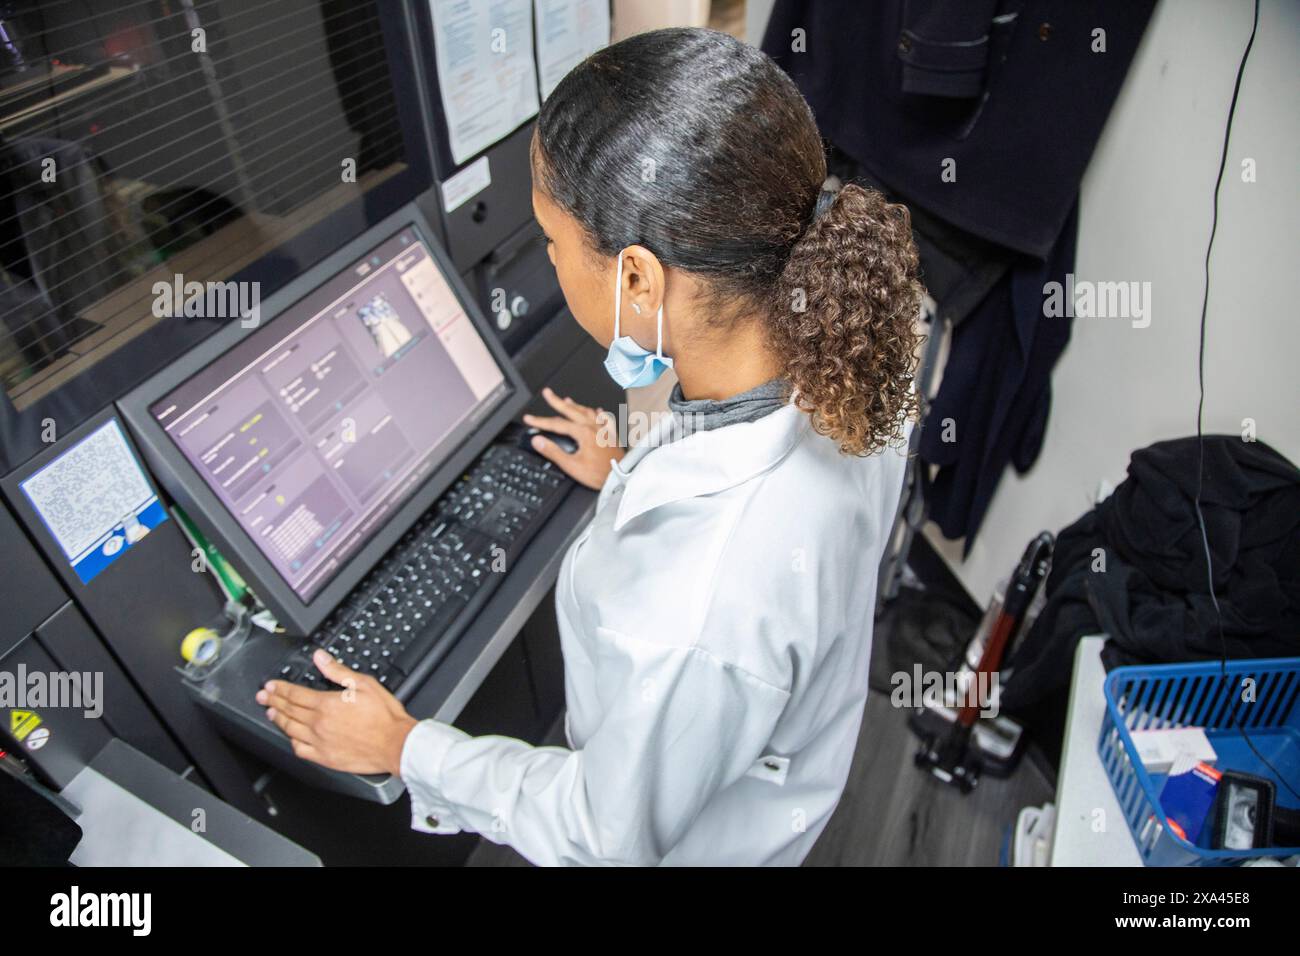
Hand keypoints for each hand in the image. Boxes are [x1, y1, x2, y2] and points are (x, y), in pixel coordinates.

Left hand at [257, 650, 417, 775]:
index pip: (295, 693)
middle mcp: (318, 723)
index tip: (271, 686)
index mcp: (326, 704)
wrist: (395, 744)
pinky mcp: (325, 757)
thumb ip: (338, 671)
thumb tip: (320, 658)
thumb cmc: (384, 716)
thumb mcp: (364, 684)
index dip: (280, 688)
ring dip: (279, 719)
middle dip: (273, 701)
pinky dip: (292, 741)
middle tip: (263, 697)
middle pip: (289, 710)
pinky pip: (300, 750)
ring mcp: (320, 742)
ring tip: (272, 713)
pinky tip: (291, 737)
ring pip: (291, 729)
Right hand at [523, 386, 624, 489]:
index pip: (556, 423)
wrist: (621, 476)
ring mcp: (603, 430)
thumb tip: (538, 441)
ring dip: (575, 405)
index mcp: (583, 433)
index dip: (540, 420)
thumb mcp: (571, 465)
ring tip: (566, 400)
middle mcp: (593, 427)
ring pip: (587, 411)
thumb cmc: (600, 474)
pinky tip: (597, 411)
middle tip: (548, 393)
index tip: (529, 418)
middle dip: (556, 401)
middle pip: (571, 410)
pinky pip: (605, 419)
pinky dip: (598, 414)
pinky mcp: (611, 435)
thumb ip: (553, 452)